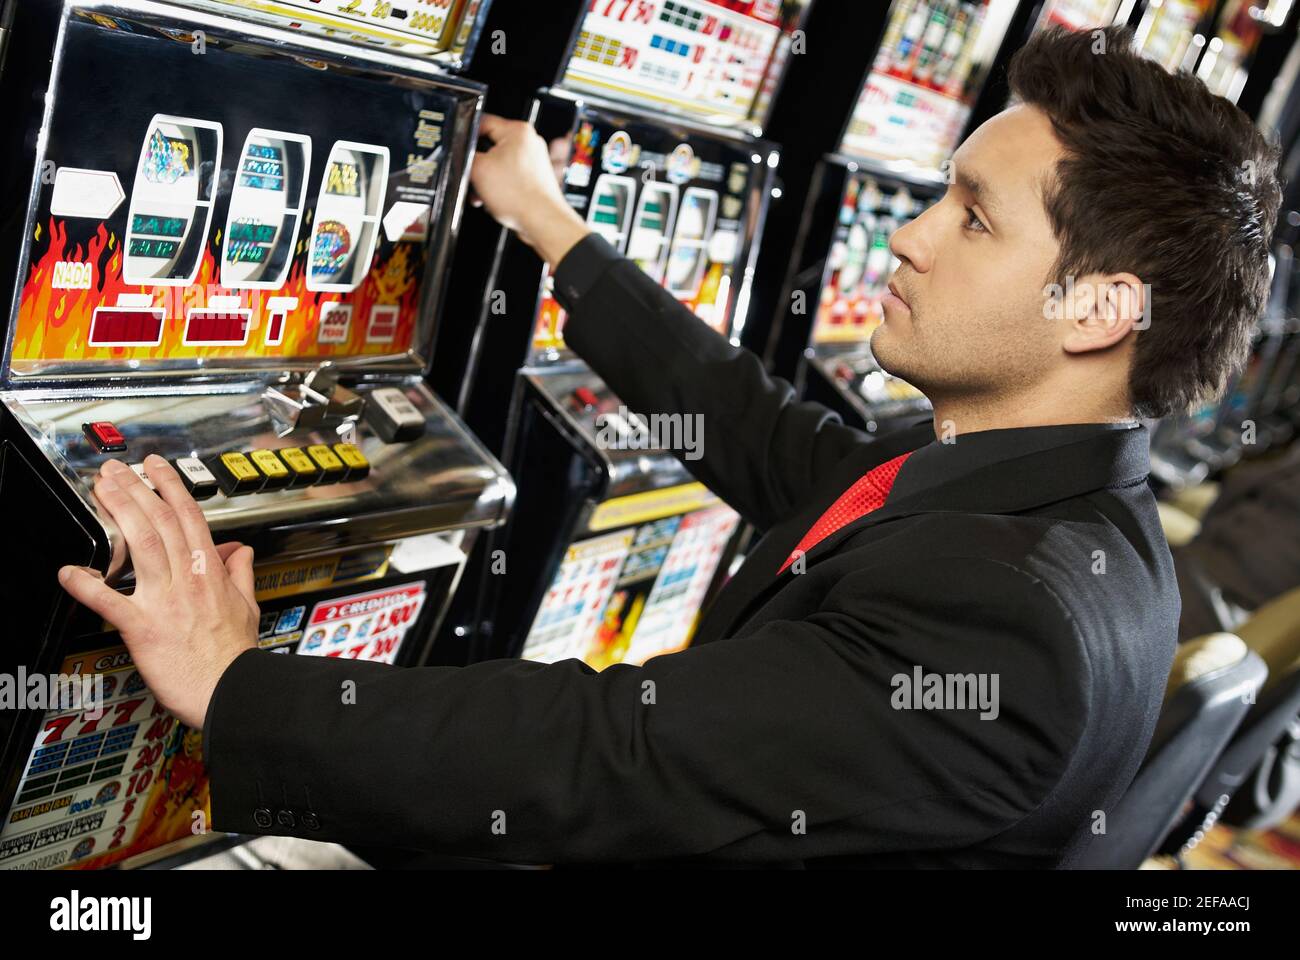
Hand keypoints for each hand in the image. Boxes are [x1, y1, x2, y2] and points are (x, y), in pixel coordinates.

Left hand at [58, 456, 257, 728]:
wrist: (229, 688)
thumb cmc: (235, 655)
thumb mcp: (249, 605)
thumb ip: (242, 573)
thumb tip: (243, 551)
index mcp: (210, 572)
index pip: (189, 517)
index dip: (171, 487)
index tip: (155, 468)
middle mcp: (187, 579)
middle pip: (159, 522)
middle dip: (136, 489)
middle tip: (115, 471)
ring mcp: (164, 600)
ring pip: (140, 545)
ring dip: (118, 513)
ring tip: (101, 491)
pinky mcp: (142, 626)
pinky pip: (109, 601)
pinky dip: (86, 585)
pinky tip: (69, 571)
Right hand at [470, 113, 590, 265]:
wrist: (542, 222)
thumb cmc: (521, 197)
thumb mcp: (479, 170)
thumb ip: (465, 156)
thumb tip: (461, 154)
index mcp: (518, 131)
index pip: (482, 121)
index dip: (465, 135)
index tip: (458, 148)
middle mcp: (529, 142)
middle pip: (489, 146)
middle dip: (477, 164)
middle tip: (472, 176)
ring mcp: (533, 161)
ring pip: (497, 164)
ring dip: (485, 179)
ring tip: (483, 192)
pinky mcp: (533, 179)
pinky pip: (508, 178)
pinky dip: (497, 187)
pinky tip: (493, 199)